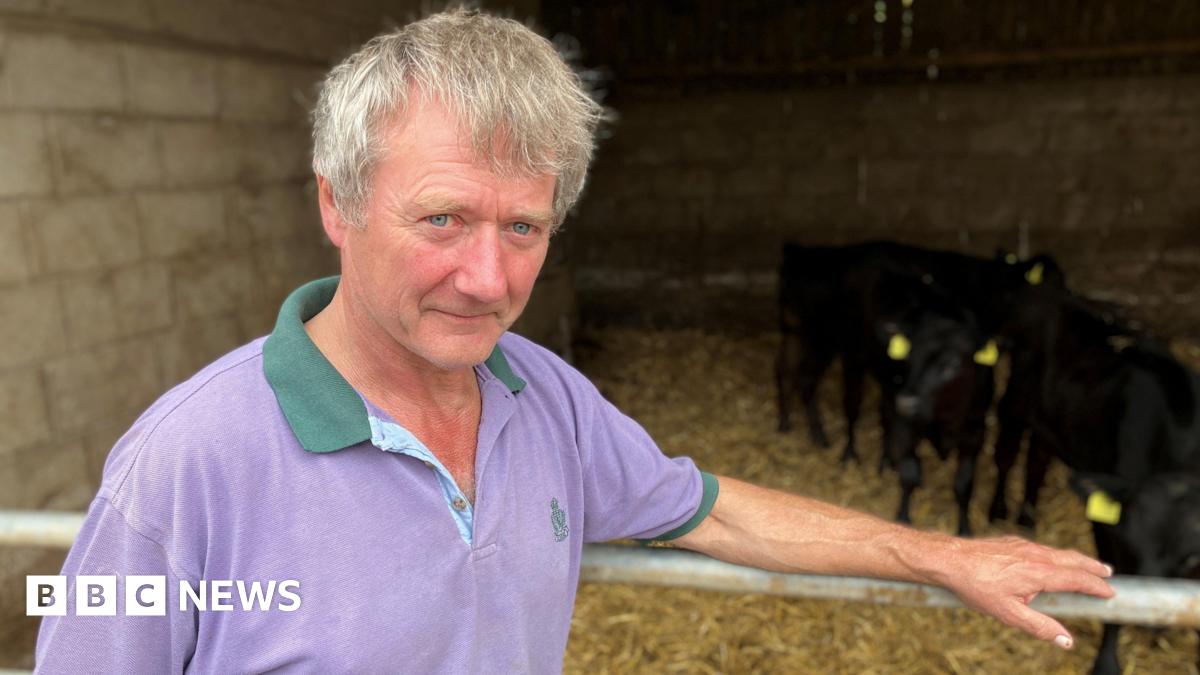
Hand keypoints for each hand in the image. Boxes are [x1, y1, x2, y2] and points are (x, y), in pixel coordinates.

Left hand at [933, 535, 1113, 648]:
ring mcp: (1023, 545)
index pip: (1077, 579)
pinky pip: (1041, 548)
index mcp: (1039, 573)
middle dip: (1092, 567)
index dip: (1096, 586)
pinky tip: (1051, 561)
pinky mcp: (1011, 541)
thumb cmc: (976, 586)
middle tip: (1108, 573)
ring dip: (1075, 559)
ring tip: (1086, 566)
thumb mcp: (1008, 614)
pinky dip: (1055, 554)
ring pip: (1057, 552)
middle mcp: (1035, 555)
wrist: (949, 559)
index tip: (1111, 593)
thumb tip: (1066, 641)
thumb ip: (1040, 627)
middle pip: (1072, 559)